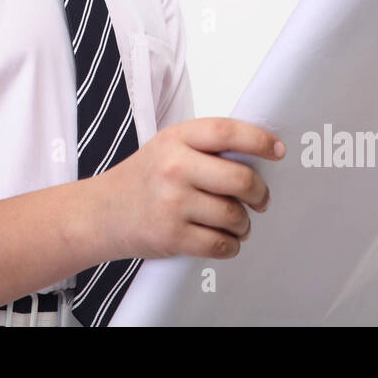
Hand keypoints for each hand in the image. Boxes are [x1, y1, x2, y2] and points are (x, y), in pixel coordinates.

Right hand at [93, 117, 283, 261]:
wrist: (100, 213)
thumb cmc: (142, 179)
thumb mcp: (167, 147)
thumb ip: (205, 148)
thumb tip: (257, 159)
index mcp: (176, 139)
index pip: (226, 132)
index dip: (258, 140)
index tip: (277, 151)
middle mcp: (174, 168)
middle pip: (239, 179)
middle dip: (259, 193)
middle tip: (260, 199)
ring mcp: (172, 203)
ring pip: (233, 216)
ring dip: (243, 224)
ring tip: (236, 223)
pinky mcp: (171, 236)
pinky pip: (220, 244)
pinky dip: (230, 245)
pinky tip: (224, 240)